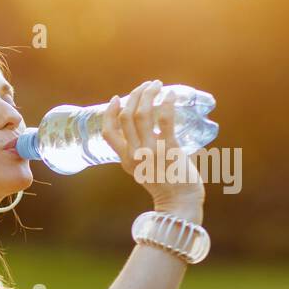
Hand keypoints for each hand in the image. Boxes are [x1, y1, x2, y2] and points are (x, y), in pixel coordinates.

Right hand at [101, 79, 204, 220]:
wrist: (180, 203)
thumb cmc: (168, 185)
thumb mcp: (146, 170)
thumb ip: (146, 151)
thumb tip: (159, 128)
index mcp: (125, 159)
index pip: (108, 132)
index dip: (110, 112)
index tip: (116, 98)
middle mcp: (134, 154)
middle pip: (126, 117)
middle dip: (134, 96)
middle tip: (146, 86)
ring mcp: (150, 152)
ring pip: (142, 114)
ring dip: (148, 95)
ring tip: (156, 85)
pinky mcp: (169, 150)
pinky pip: (164, 120)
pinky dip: (167, 103)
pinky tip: (170, 94)